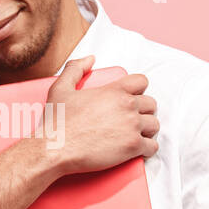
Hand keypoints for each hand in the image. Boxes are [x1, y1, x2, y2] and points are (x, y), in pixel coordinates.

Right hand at [43, 55, 158, 174]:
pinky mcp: (133, 147)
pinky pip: (152, 147)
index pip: (142, 81)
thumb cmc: (57, 121)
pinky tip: (138, 150)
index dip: (138, 89)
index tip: (132, 97)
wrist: (54, 149)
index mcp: (114, 90)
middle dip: (144, 111)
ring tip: (136, 134)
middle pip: (151, 104)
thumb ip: (76, 68)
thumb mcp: (61, 87)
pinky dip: (147, 149)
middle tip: (132, 119)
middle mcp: (127, 106)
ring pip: (154, 125)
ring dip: (147, 130)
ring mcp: (132, 127)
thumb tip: (90, 59)